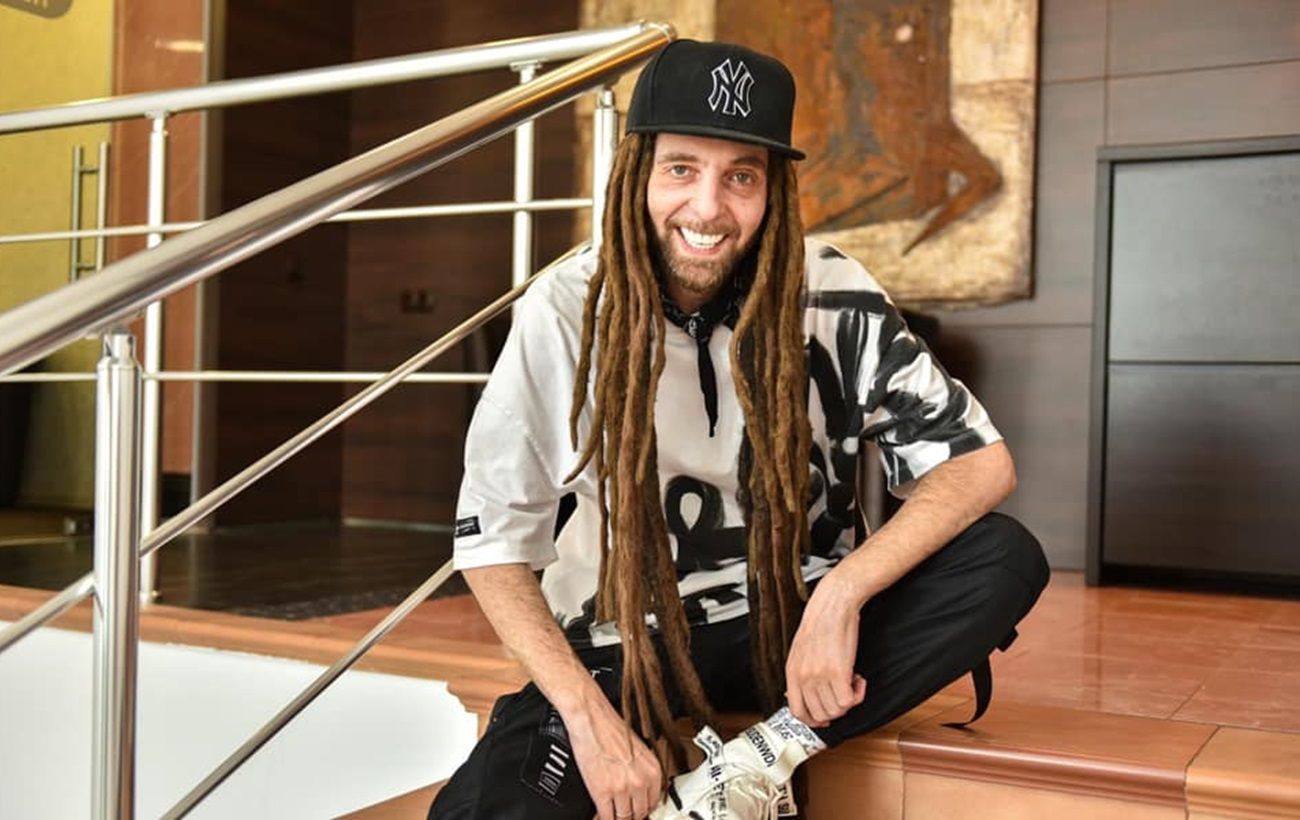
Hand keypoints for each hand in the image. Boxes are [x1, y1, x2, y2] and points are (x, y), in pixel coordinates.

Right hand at [562, 697, 662, 819]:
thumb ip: (642, 773)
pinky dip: (604, 818)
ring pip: (624, 817)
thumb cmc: (610, 729)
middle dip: (631, 815)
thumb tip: (640, 791)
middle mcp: (640, 780)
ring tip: (612, 813)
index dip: (642, 809)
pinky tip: (600, 814)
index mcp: (652, 770)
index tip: (636, 811)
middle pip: (639, 813)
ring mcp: (621, 788)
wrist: (591, 719)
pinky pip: (607, 817)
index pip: (653, 803)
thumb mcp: (638, 751)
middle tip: (623, 813)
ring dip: (618, 817)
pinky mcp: (602, 791)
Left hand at [784, 571, 866, 726]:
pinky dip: (858, 694)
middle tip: (843, 693)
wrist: (833, 603)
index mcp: (792, 672)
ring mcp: (820, 676)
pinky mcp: (838, 672)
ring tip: (851, 682)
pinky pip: (849, 701)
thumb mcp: (800, 649)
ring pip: (836, 710)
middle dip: (835, 710)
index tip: (825, 717)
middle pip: (820, 715)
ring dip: (849, 700)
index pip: (797, 711)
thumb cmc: (821, 621)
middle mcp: (804, 677)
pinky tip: (858, 679)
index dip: (813, 720)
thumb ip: (801, 672)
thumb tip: (807, 692)